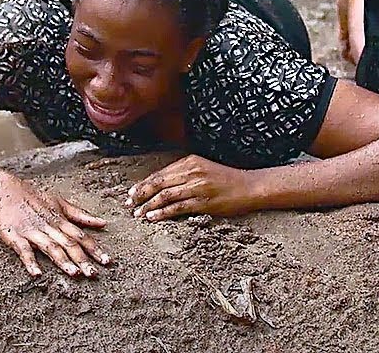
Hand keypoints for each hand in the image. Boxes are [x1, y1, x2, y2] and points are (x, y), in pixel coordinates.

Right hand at [0, 174, 109, 277]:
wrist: (5, 189)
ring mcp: (32, 232)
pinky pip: (23, 251)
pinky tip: (36, 273)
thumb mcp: (59, 203)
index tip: (107, 261)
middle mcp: (49, 227)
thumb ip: (80, 215)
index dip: (94, 249)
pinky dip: (30, 262)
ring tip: (73, 274)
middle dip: (82, 260)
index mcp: (60, 220)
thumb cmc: (34, 197)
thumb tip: (103, 223)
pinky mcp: (15, 236)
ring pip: (50, 247)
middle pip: (68, 244)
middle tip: (94, 274)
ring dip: (62, 261)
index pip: (81, 236)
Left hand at [128, 154, 256, 221]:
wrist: (249, 186)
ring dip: (148, 206)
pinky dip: (163, 213)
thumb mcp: (203, 168)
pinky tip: (153, 217)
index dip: (143, 184)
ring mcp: (197, 186)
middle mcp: (191, 172)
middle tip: (129, 204)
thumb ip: (183, 173)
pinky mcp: (204, 201)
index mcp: (189, 161)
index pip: (160, 173)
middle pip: (159, 183)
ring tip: (138, 214)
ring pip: (165, 196)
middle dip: (140, 195)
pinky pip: (178, 207)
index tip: (131, 193)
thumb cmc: (225, 179)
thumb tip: (160, 185)